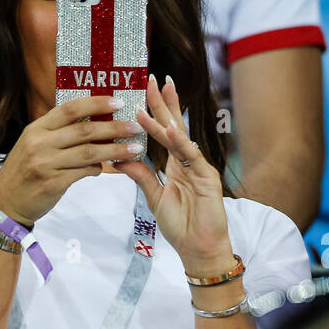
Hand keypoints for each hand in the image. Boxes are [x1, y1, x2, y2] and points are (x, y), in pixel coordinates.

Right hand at [0, 95, 147, 225]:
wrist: (6, 203)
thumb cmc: (25, 171)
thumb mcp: (35, 145)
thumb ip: (59, 134)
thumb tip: (95, 125)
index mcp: (36, 129)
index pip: (69, 109)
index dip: (95, 103)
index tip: (118, 102)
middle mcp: (40, 143)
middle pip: (84, 131)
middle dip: (114, 128)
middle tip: (135, 126)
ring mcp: (45, 163)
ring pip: (89, 153)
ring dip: (115, 150)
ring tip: (135, 149)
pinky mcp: (52, 183)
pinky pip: (84, 173)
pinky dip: (99, 169)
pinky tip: (109, 168)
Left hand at [115, 74, 233, 276]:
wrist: (200, 250)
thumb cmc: (182, 226)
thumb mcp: (156, 198)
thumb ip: (142, 176)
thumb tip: (120, 158)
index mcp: (176, 164)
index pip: (165, 131)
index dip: (156, 110)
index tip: (145, 89)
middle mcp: (188, 162)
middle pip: (175, 126)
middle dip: (163, 102)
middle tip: (152, 78)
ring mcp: (199, 168)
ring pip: (179, 139)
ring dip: (164, 120)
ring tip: (149, 102)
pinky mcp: (207, 178)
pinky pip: (191, 157)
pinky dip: (181, 143)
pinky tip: (171, 130)